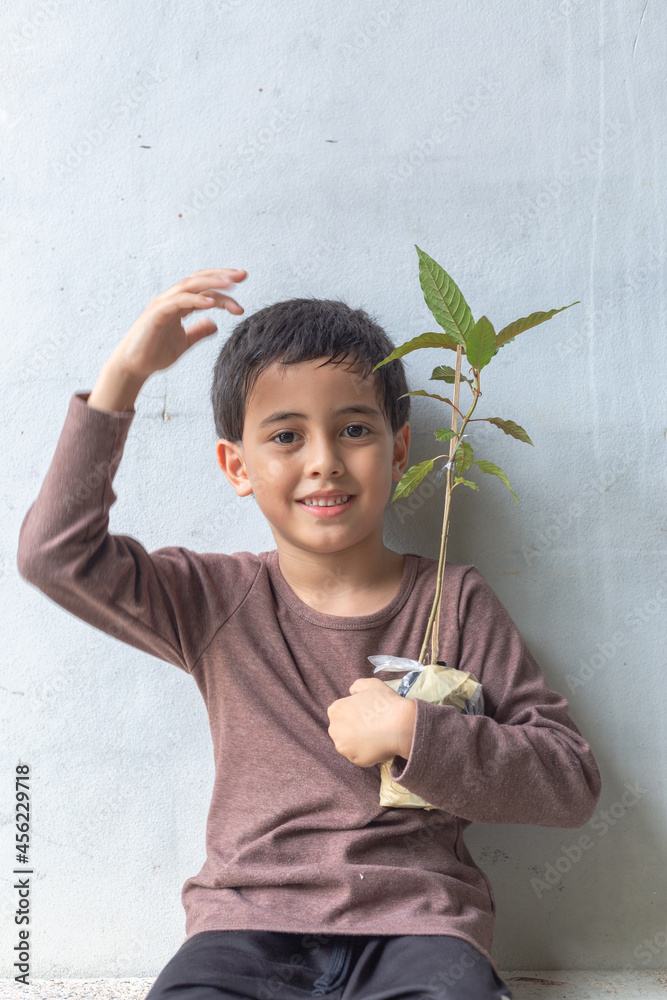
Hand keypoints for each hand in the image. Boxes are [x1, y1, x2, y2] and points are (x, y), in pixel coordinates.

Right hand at [112, 268, 246, 378]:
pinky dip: (195, 299)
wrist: (134, 367)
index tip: (242, 294)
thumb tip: (215, 325)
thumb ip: (198, 332)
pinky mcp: (157, 313)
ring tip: (231, 284)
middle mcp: (171, 299)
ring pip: (190, 285)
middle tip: (243, 275)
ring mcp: (163, 304)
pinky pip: (178, 301)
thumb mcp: (184, 342)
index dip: (224, 289)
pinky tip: (211, 303)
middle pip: (199, 280)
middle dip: (222, 276)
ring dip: (212, 282)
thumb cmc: (154, 354)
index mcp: (179, 304)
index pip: (205, 288)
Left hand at [326, 677, 416, 767]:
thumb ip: (357, 686)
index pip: (341, 712)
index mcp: (335, 710)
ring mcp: (344, 747)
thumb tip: (352, 692)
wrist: (400, 725)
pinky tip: (378, 745)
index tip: (367, 714)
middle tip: (371, 725)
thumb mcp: (371, 684)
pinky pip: (359, 756)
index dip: (355, 713)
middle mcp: (334, 730)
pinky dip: (367, 753)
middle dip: (354, 728)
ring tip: (375, 736)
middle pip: (342, 730)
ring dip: (359, 741)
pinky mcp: (355, 760)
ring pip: (349, 744)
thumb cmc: (385, 703)